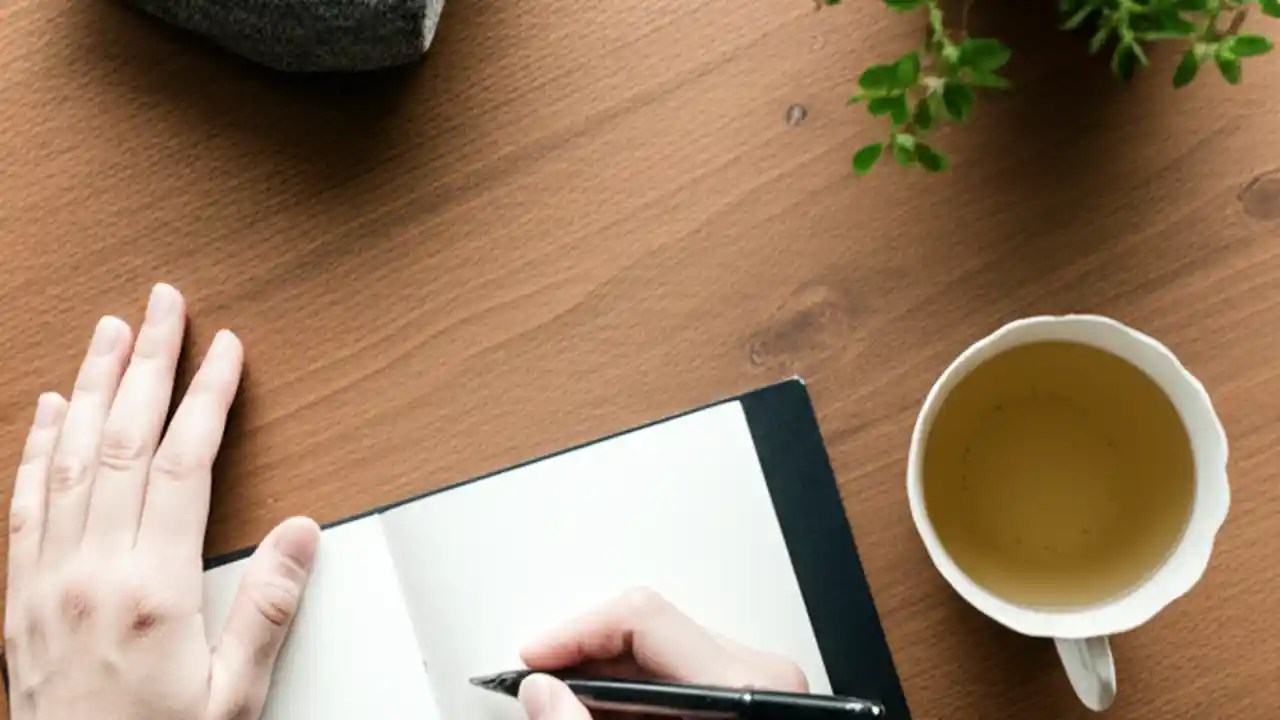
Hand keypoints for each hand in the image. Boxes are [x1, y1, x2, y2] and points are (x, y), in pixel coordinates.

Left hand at [4, 284, 320, 719]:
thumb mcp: (231, 698)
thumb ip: (266, 612)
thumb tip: (300, 534)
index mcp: (153, 591)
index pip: (183, 466)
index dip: (206, 398)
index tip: (224, 349)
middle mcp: (92, 571)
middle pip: (123, 442)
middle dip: (148, 363)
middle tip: (163, 303)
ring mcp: (48, 578)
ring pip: (69, 457)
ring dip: (92, 386)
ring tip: (109, 330)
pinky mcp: (20, 594)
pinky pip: (24, 502)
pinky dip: (35, 446)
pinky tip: (48, 408)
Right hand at [517, 588, 807, 719]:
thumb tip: (544, 694)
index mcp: (744, 689)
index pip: (644, 620)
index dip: (576, 635)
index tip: (535, 662)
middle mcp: (764, 680)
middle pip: (651, 635)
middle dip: (586, 663)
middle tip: (542, 693)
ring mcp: (764, 693)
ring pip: (663, 658)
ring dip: (609, 686)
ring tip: (572, 713)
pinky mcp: (756, 709)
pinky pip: (682, 683)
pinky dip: (638, 705)